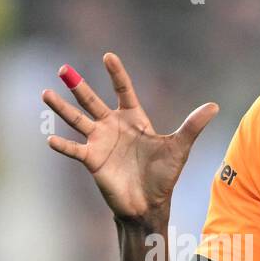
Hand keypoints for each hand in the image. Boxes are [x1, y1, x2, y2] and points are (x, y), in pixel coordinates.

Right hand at [42, 53, 219, 227]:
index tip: (108, 56)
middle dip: (78, 85)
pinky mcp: (92, 160)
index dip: (116, 74)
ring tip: (45, 93)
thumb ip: (192, 126)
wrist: (148, 204)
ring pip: (76, 120)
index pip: (123, 90)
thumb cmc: (163, 176)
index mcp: (134, 119)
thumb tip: (214, 107)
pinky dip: (62, 145)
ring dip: (61, 108)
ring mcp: (100, 142)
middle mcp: (113, 127)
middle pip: (92, 100)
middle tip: (63, 68)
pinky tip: (50, 138)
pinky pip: (74, 149)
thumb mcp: (179, 148)